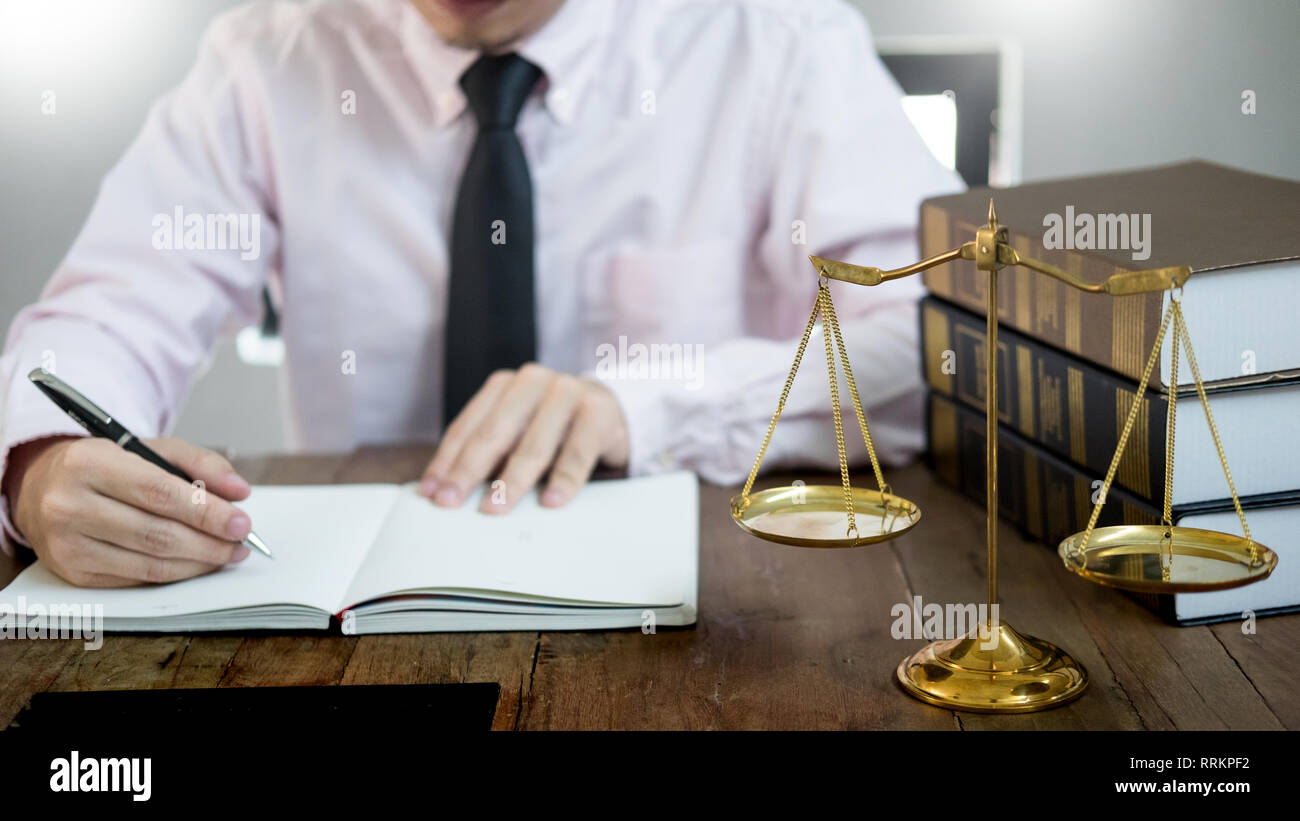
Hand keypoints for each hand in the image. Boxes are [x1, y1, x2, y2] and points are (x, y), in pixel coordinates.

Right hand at [6, 436, 254, 586]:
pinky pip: (136, 579)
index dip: (206, 512)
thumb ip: (200, 463)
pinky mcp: (72, 572)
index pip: (159, 493)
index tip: (241, 522)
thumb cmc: (106, 466)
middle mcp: (69, 505)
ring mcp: (67, 543)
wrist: (43, 488)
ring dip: (198, 563)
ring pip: (150, 563)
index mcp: (88, 463)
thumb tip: (239, 492)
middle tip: (240, 542)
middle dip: (209, 542)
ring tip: (226, 554)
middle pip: (157, 534)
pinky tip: (195, 563)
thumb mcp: (149, 449)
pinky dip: (175, 574)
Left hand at [420, 364, 628, 513]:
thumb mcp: (518, 434)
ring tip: (495, 508)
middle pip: (494, 434)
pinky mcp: (598, 412)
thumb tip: (447, 492)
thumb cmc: (553, 428)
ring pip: (533, 444)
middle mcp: (533, 382)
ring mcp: (568, 393)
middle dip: (469, 472)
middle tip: (451, 502)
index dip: (447, 462)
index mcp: (504, 386)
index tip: (432, 492)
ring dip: (511, 481)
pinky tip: (552, 502)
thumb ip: (490, 456)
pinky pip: (577, 452)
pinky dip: (564, 480)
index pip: (468, 428)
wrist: (611, 411)